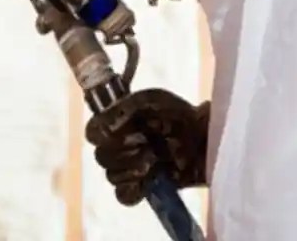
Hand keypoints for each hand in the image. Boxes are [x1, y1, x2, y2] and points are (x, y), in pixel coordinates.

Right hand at [85, 88, 209, 205]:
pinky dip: (133, 189)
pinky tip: (148, 180)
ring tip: (153, 161)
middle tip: (146, 145)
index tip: (117, 132)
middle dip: (121, 152)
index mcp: (116, 123)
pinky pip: (123, 196)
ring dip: (131, 168)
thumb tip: (105, 128)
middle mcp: (120, 146)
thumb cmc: (178, 114)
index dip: (100, 134)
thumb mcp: (151, 100)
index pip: (92, 133)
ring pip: (111, 176)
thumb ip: (124, 108)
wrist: (204, 138)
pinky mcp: (143, 187)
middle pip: (101, 157)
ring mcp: (130, 168)